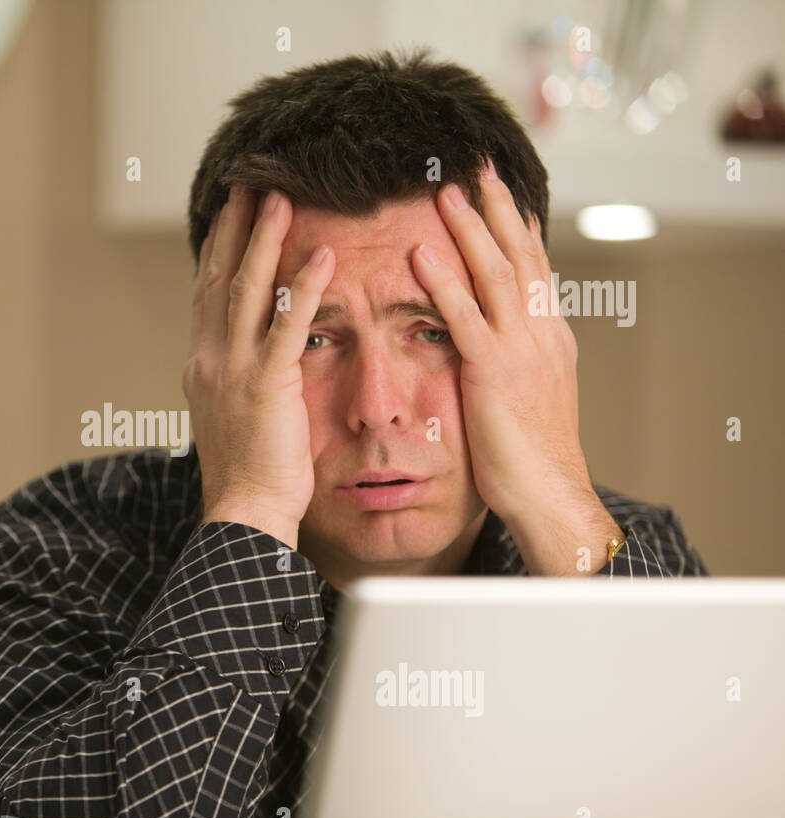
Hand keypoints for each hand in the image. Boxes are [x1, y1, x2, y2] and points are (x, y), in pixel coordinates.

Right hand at [183, 184, 335, 548]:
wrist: (244, 512)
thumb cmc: (247, 474)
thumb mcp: (233, 415)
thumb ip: (238, 377)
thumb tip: (250, 355)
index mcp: (203, 364)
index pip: (208, 292)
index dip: (217, 247)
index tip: (228, 210)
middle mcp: (211, 359)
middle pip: (221, 277)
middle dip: (234, 226)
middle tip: (248, 181)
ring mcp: (234, 369)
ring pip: (248, 290)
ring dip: (265, 239)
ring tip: (283, 199)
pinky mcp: (267, 385)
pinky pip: (287, 325)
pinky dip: (304, 287)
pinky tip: (323, 256)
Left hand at [409, 159, 592, 524]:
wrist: (550, 494)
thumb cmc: (532, 457)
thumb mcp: (528, 395)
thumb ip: (514, 358)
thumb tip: (499, 339)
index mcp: (550, 338)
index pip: (535, 268)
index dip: (517, 226)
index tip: (501, 191)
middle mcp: (541, 333)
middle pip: (521, 255)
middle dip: (498, 208)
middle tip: (477, 166)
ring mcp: (521, 350)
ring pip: (497, 273)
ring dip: (471, 228)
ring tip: (446, 191)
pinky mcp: (494, 373)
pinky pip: (465, 317)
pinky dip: (446, 281)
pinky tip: (424, 253)